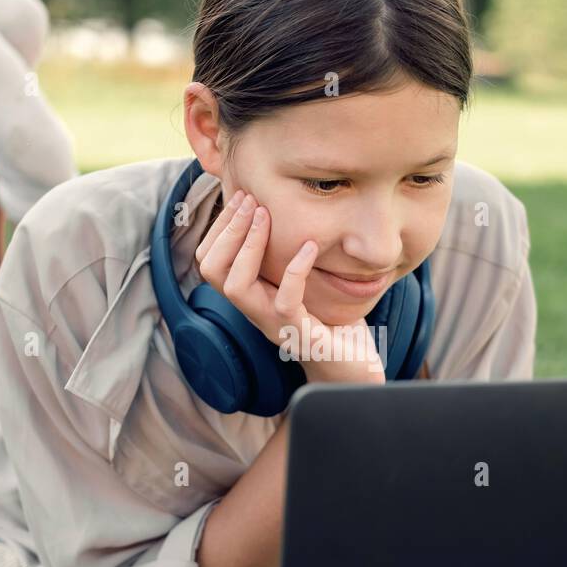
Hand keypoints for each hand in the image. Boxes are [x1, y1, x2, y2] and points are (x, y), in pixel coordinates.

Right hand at [195, 190, 385, 385]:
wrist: (355, 369)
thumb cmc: (332, 323)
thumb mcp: (304, 283)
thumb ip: (287, 257)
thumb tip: (280, 213)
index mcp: (252, 298)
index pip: (211, 263)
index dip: (219, 229)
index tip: (241, 197)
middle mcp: (255, 312)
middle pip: (213, 272)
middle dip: (227, 230)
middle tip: (249, 200)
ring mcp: (275, 326)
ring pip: (237, 287)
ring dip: (248, 246)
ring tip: (266, 216)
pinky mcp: (302, 335)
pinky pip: (286, 301)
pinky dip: (295, 270)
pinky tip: (309, 247)